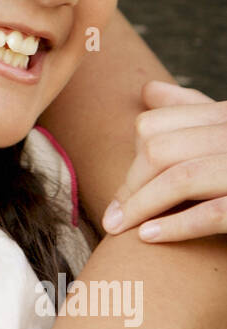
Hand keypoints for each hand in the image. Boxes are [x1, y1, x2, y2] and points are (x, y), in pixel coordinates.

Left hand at [101, 80, 226, 241]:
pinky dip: (176, 226)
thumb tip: (148, 90)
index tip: (126, 188)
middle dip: (131, 186)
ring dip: (141, 207)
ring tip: (121, 230)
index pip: (154, 125)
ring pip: (179, 179)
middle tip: (115, 218)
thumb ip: (192, 111)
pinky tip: (149, 237)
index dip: (132, 157)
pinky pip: (212, 213)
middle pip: (160, 150)